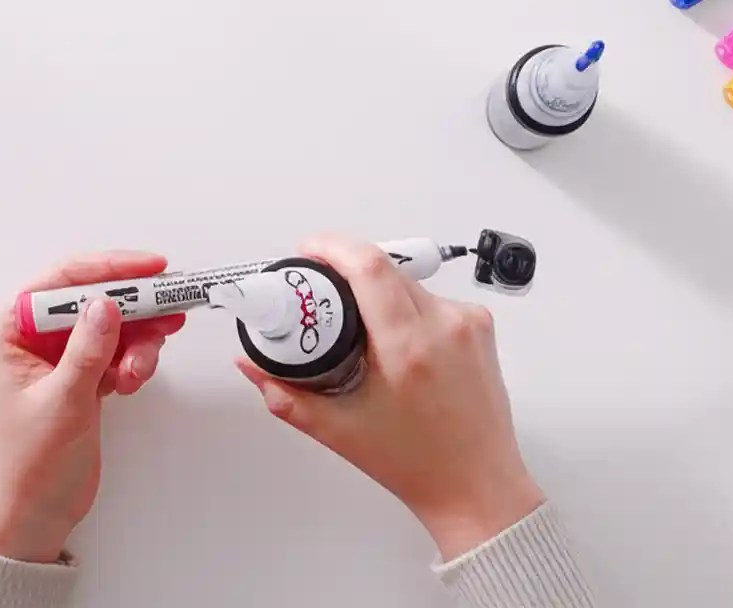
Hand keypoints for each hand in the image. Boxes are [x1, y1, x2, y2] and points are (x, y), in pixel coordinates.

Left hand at [0, 251, 185, 562]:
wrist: (31, 514)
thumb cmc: (27, 464)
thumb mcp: (62, 401)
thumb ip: (87, 350)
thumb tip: (107, 304)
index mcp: (8, 328)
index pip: (61, 281)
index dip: (109, 269)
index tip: (150, 268)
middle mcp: (31, 334)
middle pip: (92, 298)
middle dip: (133, 308)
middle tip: (170, 309)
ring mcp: (58, 354)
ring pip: (112, 325)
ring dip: (136, 342)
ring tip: (140, 370)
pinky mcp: (81, 375)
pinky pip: (118, 350)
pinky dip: (133, 360)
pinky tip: (133, 379)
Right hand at [237, 235, 542, 559]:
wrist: (476, 485)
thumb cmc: (417, 464)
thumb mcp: (338, 431)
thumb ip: (285, 394)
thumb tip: (251, 364)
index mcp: (408, 348)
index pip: (368, 267)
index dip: (331, 247)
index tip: (309, 251)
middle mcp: (444, 327)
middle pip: (384, 268)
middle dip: (346, 270)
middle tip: (320, 291)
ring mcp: (468, 324)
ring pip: (408, 281)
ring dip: (377, 291)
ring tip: (358, 326)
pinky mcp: (481, 328)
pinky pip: (432, 299)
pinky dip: (406, 309)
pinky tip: (396, 340)